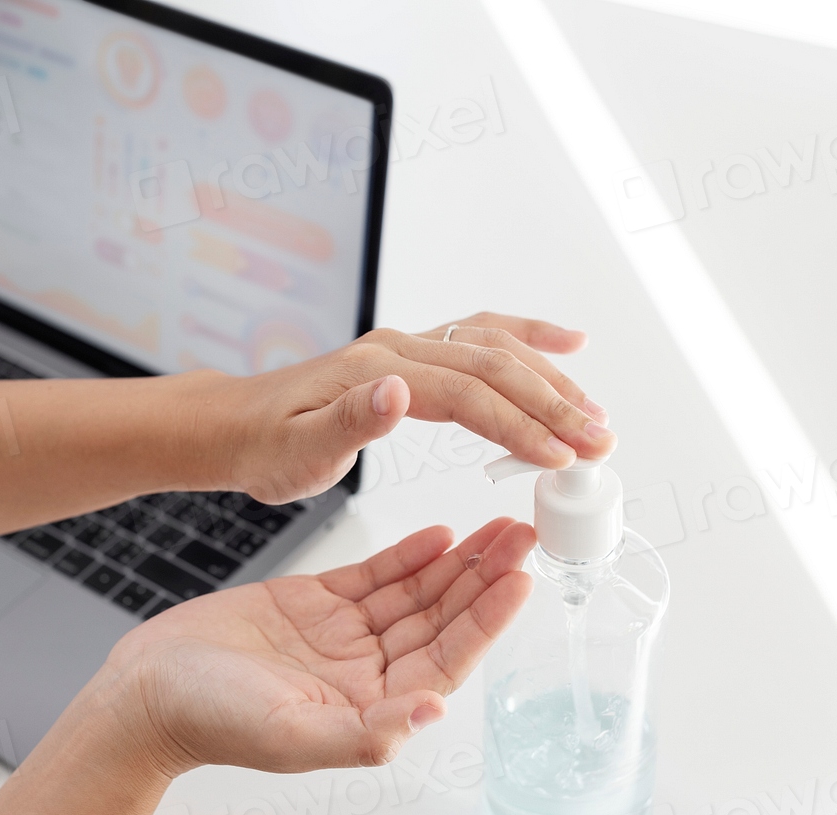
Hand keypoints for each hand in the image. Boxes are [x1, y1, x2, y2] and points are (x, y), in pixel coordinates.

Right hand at [103, 518, 534, 774]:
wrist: (148, 689)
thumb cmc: (210, 720)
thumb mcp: (292, 736)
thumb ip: (366, 734)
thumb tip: (434, 713)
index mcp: (371, 707)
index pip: (445, 658)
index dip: (485, 619)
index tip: (518, 579)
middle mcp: (366, 671)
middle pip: (440, 619)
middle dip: (484, 578)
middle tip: (523, 535)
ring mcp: (343, 636)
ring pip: (415, 593)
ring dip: (457, 561)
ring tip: (495, 527)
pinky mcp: (316, 604)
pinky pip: (375, 576)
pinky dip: (408, 554)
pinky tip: (439, 533)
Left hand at [200, 311, 613, 502]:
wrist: (236, 422)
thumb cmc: (264, 445)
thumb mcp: (294, 450)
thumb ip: (346, 423)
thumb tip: (396, 391)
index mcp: (375, 372)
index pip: (464, 395)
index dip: (517, 424)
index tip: (560, 456)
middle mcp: (399, 348)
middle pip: (491, 366)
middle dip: (551, 403)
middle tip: (600, 441)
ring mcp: (408, 346)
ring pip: (493, 347)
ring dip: (549, 377)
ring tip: (595, 413)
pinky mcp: (413, 355)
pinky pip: (479, 335)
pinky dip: (526, 336)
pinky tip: (566, 345)